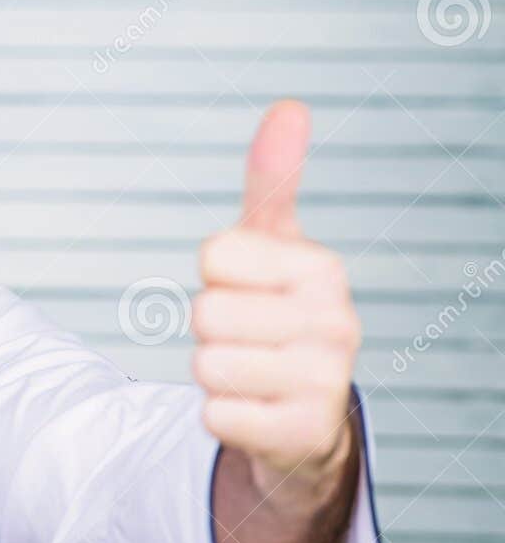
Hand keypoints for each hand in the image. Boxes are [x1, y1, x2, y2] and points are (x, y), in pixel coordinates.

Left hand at [192, 100, 360, 508]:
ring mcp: (327, 382)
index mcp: (322, 268)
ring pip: (206, 366)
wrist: (305, 414)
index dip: (214, 275)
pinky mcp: (305, 435)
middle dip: (210, 329)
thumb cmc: (279, 312)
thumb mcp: (273, 244)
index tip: (245, 287)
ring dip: (214, 374)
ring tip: (252, 372)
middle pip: (205, 314)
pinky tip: (256, 410)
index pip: (213, 255)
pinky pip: (216, 416)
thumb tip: (289, 106)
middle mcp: (337, 322)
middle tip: (246, 337)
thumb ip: (272, 180)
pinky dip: (222, 416)